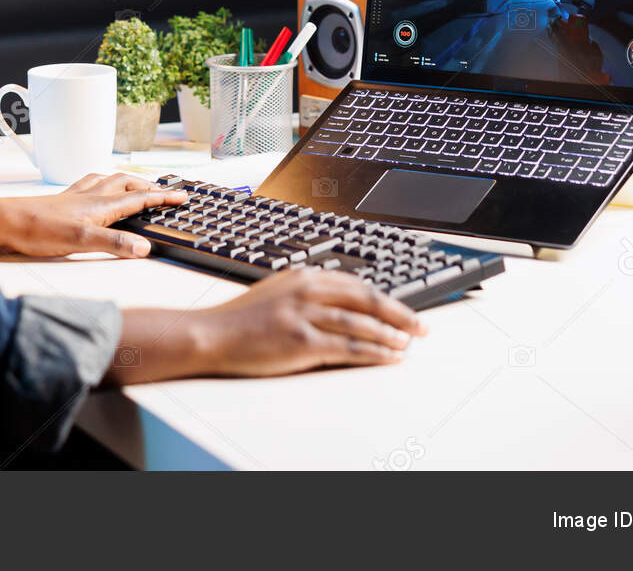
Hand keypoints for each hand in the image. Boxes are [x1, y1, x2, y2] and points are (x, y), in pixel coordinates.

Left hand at [0, 172, 186, 258]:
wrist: (6, 222)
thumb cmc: (39, 230)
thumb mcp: (81, 242)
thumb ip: (114, 244)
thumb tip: (144, 247)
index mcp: (102, 205)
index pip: (140, 199)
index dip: (163, 197)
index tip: (183, 195)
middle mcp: (92, 196)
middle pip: (128, 184)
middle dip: (150, 186)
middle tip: (166, 190)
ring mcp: (77, 196)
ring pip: (110, 180)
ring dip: (129, 180)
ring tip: (138, 182)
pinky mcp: (64, 200)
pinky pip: (92, 183)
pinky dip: (104, 181)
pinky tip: (97, 186)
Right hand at [108, 269, 425, 383]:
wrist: (211, 334)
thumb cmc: (242, 318)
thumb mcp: (278, 291)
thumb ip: (309, 292)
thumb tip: (344, 303)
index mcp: (305, 275)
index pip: (357, 284)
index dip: (386, 298)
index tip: (404, 309)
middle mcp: (308, 290)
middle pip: (367, 299)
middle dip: (400, 313)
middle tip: (421, 326)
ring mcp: (304, 315)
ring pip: (361, 323)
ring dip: (391, 334)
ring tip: (408, 343)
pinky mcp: (301, 341)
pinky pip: (348, 347)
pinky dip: (374, 352)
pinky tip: (389, 356)